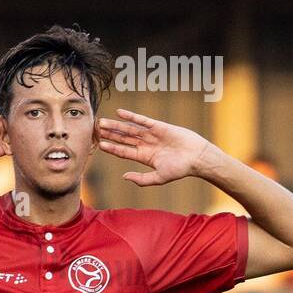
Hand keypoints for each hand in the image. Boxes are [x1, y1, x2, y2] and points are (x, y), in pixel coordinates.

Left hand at [97, 109, 215, 186]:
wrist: (196, 157)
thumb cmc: (180, 169)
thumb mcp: (158, 177)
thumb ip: (141, 179)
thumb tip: (124, 176)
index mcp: (144, 157)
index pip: (123, 151)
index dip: (112, 148)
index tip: (99, 144)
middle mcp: (145, 145)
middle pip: (123, 138)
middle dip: (110, 134)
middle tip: (96, 129)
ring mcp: (151, 135)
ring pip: (130, 129)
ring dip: (116, 125)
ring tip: (103, 122)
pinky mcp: (159, 126)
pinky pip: (142, 120)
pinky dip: (131, 116)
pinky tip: (120, 113)